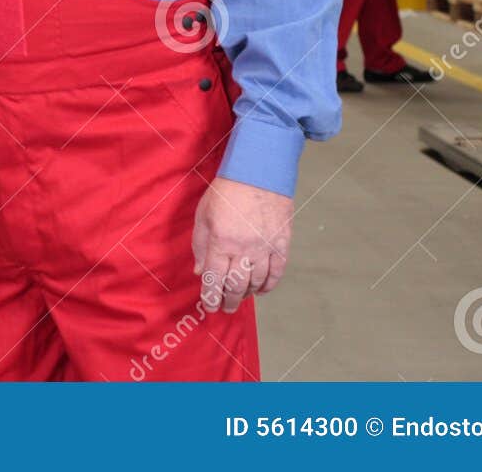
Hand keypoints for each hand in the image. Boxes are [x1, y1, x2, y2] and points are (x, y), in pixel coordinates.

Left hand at [192, 177, 292, 313]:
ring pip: (257, 282)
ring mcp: (266, 247)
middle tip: (224, 308)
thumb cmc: (226, 191)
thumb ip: (200, 245)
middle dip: (228, 301)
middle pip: (236, 285)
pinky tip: (260, 290)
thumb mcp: (203, 215)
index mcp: (222, 241)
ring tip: (239, 298)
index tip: (209, 306)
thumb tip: (200, 271)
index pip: (215, 279)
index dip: (211, 297)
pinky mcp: (282, 243)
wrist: (259, 172)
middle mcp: (245, 249)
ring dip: (246, 294)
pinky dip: (268, 285)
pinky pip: (277, 272)